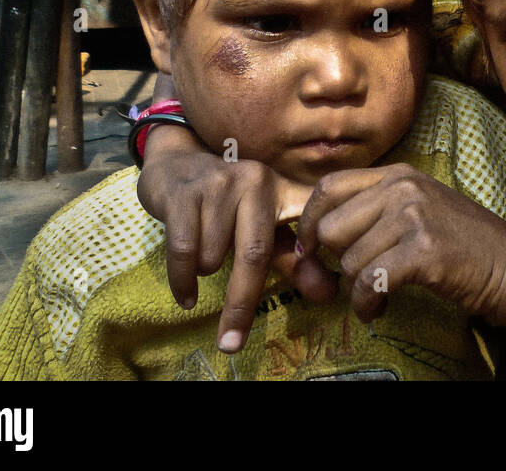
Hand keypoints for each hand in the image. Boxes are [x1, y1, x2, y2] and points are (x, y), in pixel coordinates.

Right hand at [135, 122, 332, 352]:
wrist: (178, 163)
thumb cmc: (228, 203)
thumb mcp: (264, 226)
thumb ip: (295, 260)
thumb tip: (327, 295)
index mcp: (283, 190)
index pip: (304, 229)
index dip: (315, 261)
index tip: (326, 297)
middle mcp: (256, 181)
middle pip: (254, 254)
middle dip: (241, 303)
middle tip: (231, 343)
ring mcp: (219, 184)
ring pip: (213, 257)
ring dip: (204, 271)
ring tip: (203, 258)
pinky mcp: (185, 193)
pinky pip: (183, 251)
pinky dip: (182, 279)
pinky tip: (186, 295)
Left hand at [294, 164, 505, 324]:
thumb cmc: (461, 242)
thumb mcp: (418, 207)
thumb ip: (376, 208)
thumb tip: (318, 230)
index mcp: (398, 174)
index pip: (328, 186)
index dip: (309, 220)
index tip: (310, 250)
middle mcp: (403, 187)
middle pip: (331, 227)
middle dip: (336, 262)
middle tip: (354, 280)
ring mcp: (414, 216)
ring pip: (348, 260)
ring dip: (356, 289)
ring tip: (377, 296)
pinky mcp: (423, 250)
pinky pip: (369, 281)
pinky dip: (367, 303)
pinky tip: (380, 308)